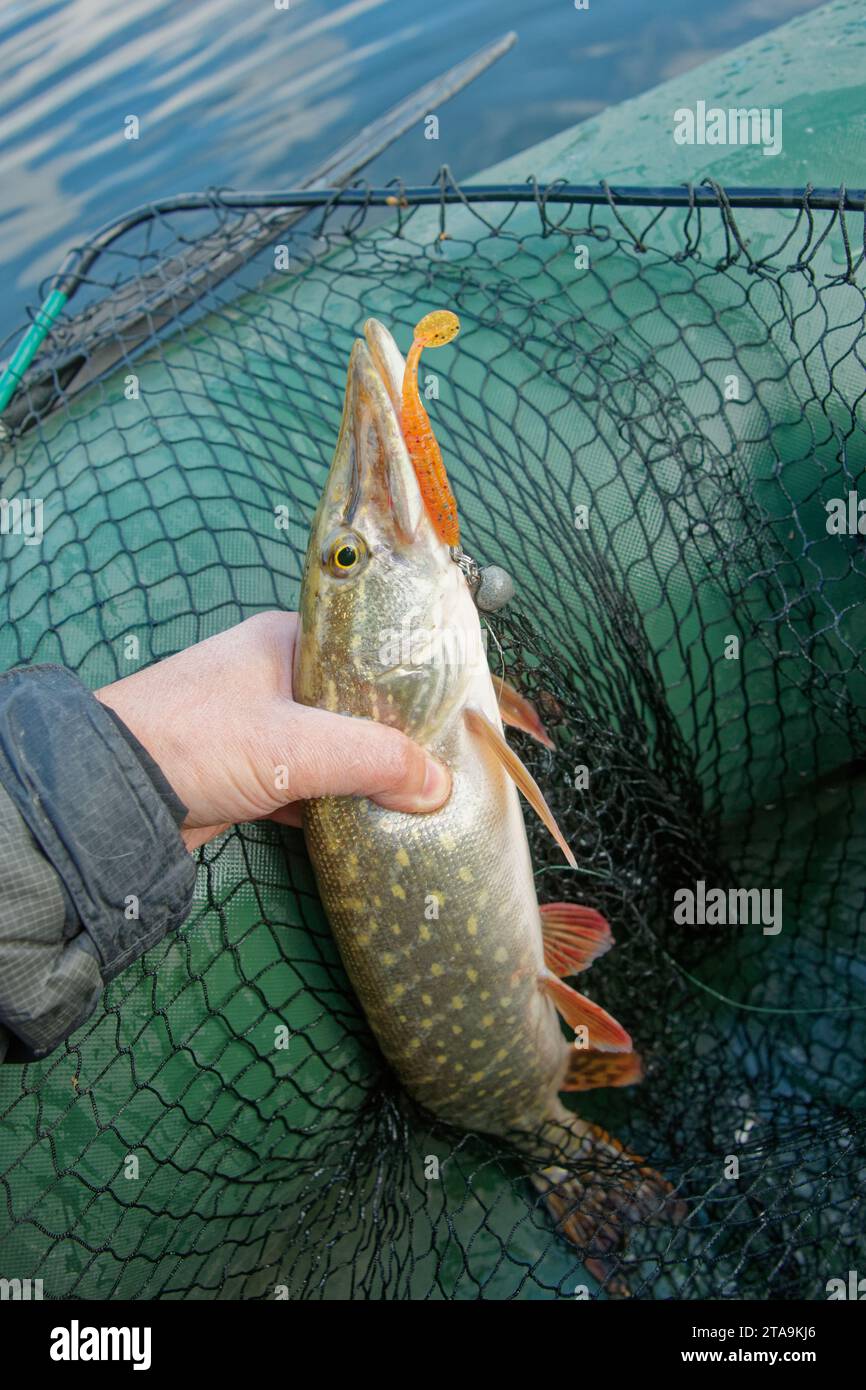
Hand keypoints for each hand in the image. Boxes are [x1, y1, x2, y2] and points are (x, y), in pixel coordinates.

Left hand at [94, 611, 451, 850]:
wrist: (106, 798)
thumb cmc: (197, 741)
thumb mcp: (294, 746)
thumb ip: (372, 760)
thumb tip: (441, 786)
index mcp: (288, 642)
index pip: (371, 651)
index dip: (415, 683)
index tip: (460, 716)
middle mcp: (276, 676)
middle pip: (357, 706)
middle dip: (396, 739)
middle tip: (451, 767)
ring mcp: (259, 727)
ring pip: (334, 749)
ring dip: (367, 777)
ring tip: (424, 799)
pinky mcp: (248, 774)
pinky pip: (308, 785)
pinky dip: (335, 804)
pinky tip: (372, 825)